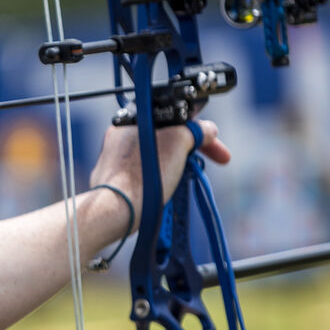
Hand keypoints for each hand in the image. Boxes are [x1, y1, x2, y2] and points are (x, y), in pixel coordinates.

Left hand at [89, 120, 229, 221]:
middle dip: (191, 150)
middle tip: (217, 162)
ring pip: (156, 157)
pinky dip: (157, 179)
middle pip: (166, 139)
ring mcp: (113, 159)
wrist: (115, 210)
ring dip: (176, 165)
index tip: (217, 150)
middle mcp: (119, 137)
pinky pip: (142, 175)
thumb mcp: (178, 141)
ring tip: (183, 180)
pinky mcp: (112, 180)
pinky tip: (164, 190)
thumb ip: (195, 130)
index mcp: (131, 121)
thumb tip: (208, 129)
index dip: (201, 132)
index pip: (174, 120)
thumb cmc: (143, 174)